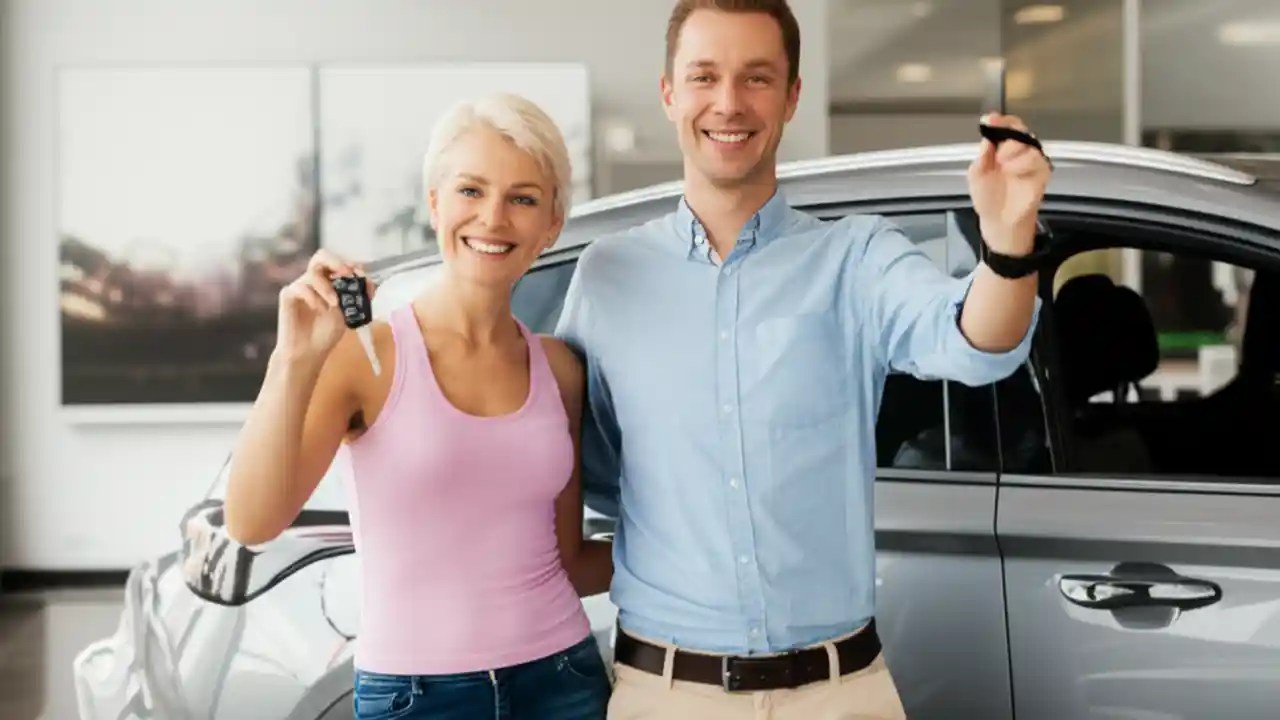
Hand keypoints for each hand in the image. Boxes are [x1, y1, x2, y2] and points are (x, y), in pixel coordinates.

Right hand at [274, 250, 376, 363]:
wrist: (308, 353)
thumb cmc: (326, 333)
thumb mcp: (349, 314)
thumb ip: (358, 297)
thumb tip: (370, 283)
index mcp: (330, 281)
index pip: (339, 264)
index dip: (352, 266)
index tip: (361, 276)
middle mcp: (314, 280)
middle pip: (321, 256)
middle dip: (336, 262)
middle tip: (346, 273)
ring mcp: (301, 286)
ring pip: (313, 272)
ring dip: (327, 287)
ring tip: (334, 304)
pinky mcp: (288, 295)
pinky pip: (300, 287)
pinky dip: (313, 296)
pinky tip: (319, 309)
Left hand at [967, 113, 1051, 253]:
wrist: (999, 221)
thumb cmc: (987, 196)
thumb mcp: (976, 175)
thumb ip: (982, 155)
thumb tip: (986, 135)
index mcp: (1000, 147)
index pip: (1004, 126)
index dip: (999, 121)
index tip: (991, 119)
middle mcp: (1017, 150)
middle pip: (1019, 129)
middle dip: (1008, 133)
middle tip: (998, 151)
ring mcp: (1030, 160)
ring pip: (1029, 143)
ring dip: (1014, 151)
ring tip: (1003, 165)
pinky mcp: (1042, 172)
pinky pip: (1038, 159)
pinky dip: (1025, 162)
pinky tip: (1014, 171)